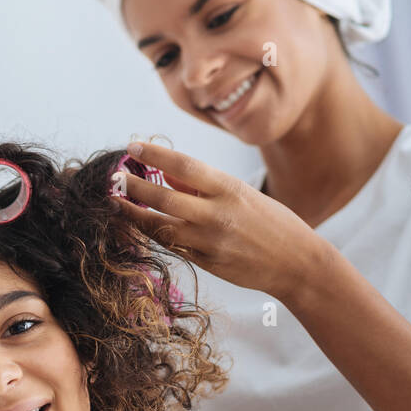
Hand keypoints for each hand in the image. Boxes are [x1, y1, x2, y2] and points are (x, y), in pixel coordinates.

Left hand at [110, 139, 324, 301]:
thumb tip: (168, 174)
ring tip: (116, 204)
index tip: (132, 147)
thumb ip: (204, 185)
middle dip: (133, 187)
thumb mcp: (242, 194)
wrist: (296, 263)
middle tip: (114, 179)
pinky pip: (172, 246)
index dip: (153, 155)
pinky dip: (153, 235)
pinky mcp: (207, 263)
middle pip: (163, 197)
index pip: (182, 165)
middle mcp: (216, 214)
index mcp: (228, 188)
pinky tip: (139, 226)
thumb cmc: (271, 223)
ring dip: (134, 214)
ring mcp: (210, 242)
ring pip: (160, 227)